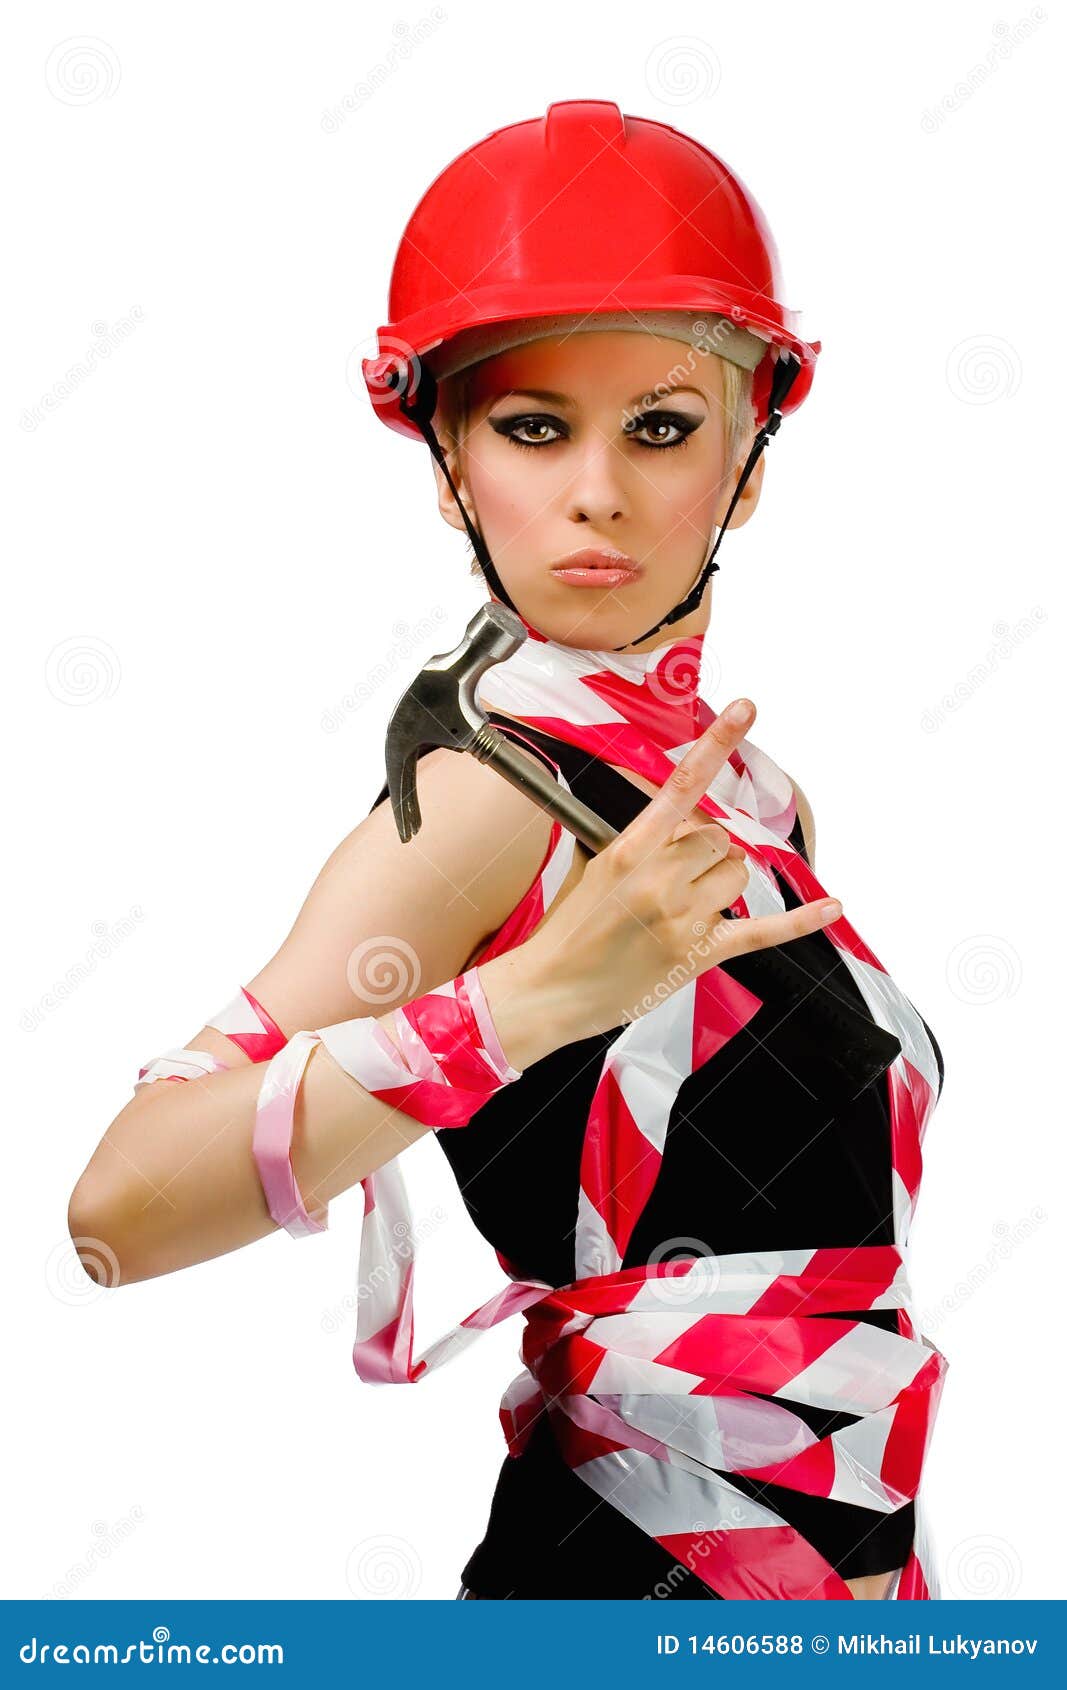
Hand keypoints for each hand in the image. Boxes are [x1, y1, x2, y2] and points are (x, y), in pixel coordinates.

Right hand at [523, 699, 841, 1038]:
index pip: (682, 786)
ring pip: (736, 874)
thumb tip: (679, 819)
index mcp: (629, 852)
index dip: (717, 743)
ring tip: (683, 906)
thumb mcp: (594, 868)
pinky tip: (833, 906)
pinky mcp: (699, 955)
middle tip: (673, 878)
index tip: (746, 710)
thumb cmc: (568, 931)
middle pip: (718, 839)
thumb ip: (639, 840)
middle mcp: (659, 881)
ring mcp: (682, 919)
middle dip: (703, 853)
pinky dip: (803, 921)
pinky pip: (763, 931)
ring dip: (719, 883)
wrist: (548, 991)